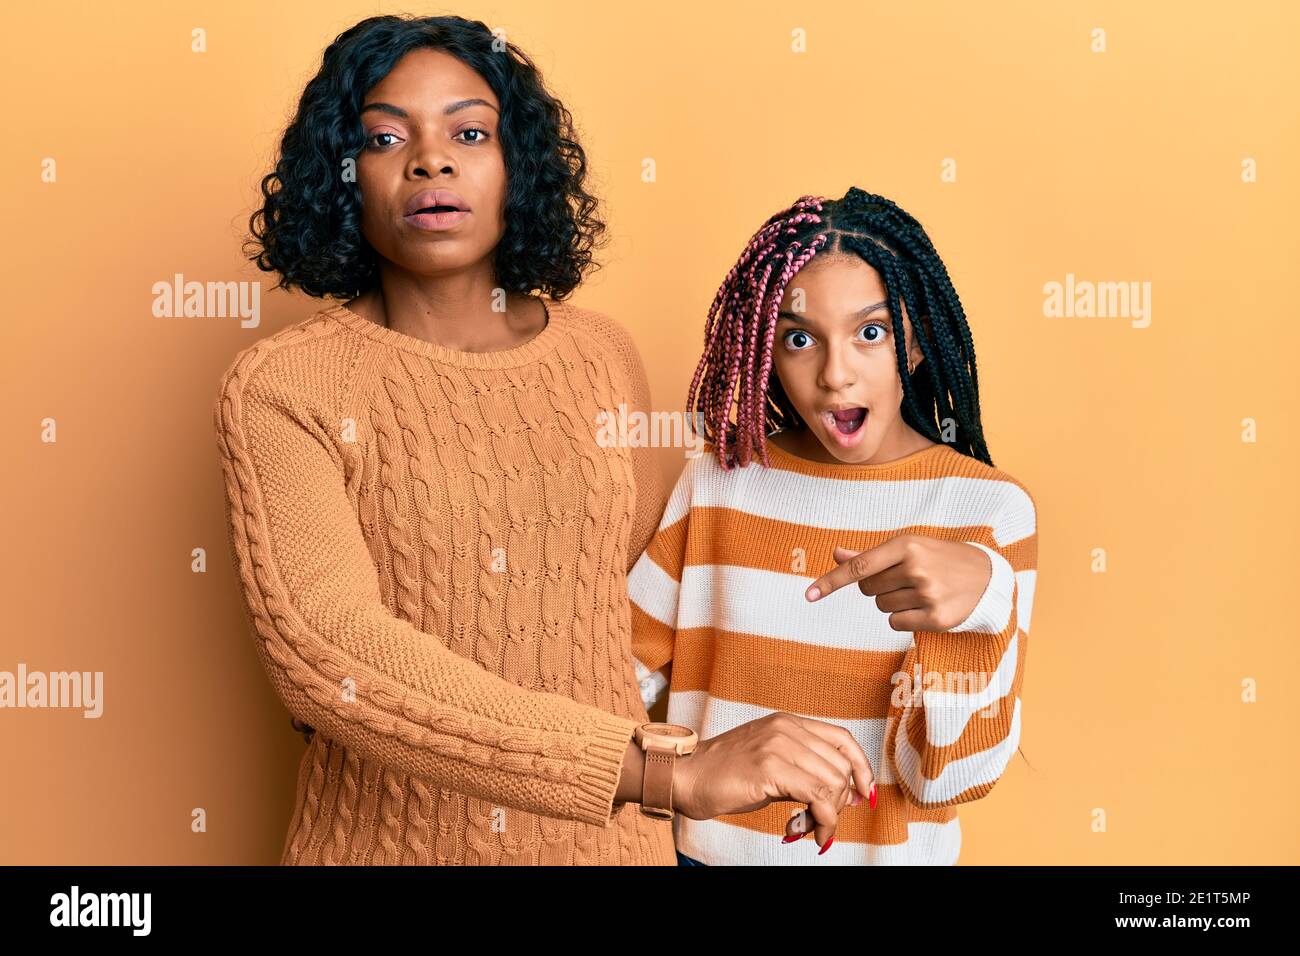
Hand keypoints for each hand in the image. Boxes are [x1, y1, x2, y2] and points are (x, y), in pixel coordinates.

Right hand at [672, 712, 874, 851]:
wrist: (686, 776)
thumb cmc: (723, 775)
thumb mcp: (770, 763)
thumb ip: (804, 771)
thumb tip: (846, 794)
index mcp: (788, 723)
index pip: (843, 740)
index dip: (861, 768)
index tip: (862, 795)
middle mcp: (786, 728)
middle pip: (841, 766)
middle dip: (839, 802)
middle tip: (821, 823)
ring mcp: (778, 745)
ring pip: (833, 783)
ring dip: (829, 816)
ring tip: (810, 829)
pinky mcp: (770, 767)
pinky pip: (817, 797)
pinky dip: (822, 821)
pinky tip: (805, 833)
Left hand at [804, 534, 991, 632]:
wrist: (986, 576)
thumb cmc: (938, 558)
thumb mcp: (908, 548)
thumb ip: (870, 555)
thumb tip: (836, 554)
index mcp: (906, 545)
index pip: (860, 567)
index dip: (831, 581)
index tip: (808, 595)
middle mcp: (916, 569)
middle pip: (868, 590)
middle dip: (878, 587)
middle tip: (904, 579)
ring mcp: (927, 594)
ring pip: (881, 607)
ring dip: (892, 602)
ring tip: (919, 590)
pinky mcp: (935, 619)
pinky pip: (895, 623)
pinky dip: (903, 618)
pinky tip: (924, 606)